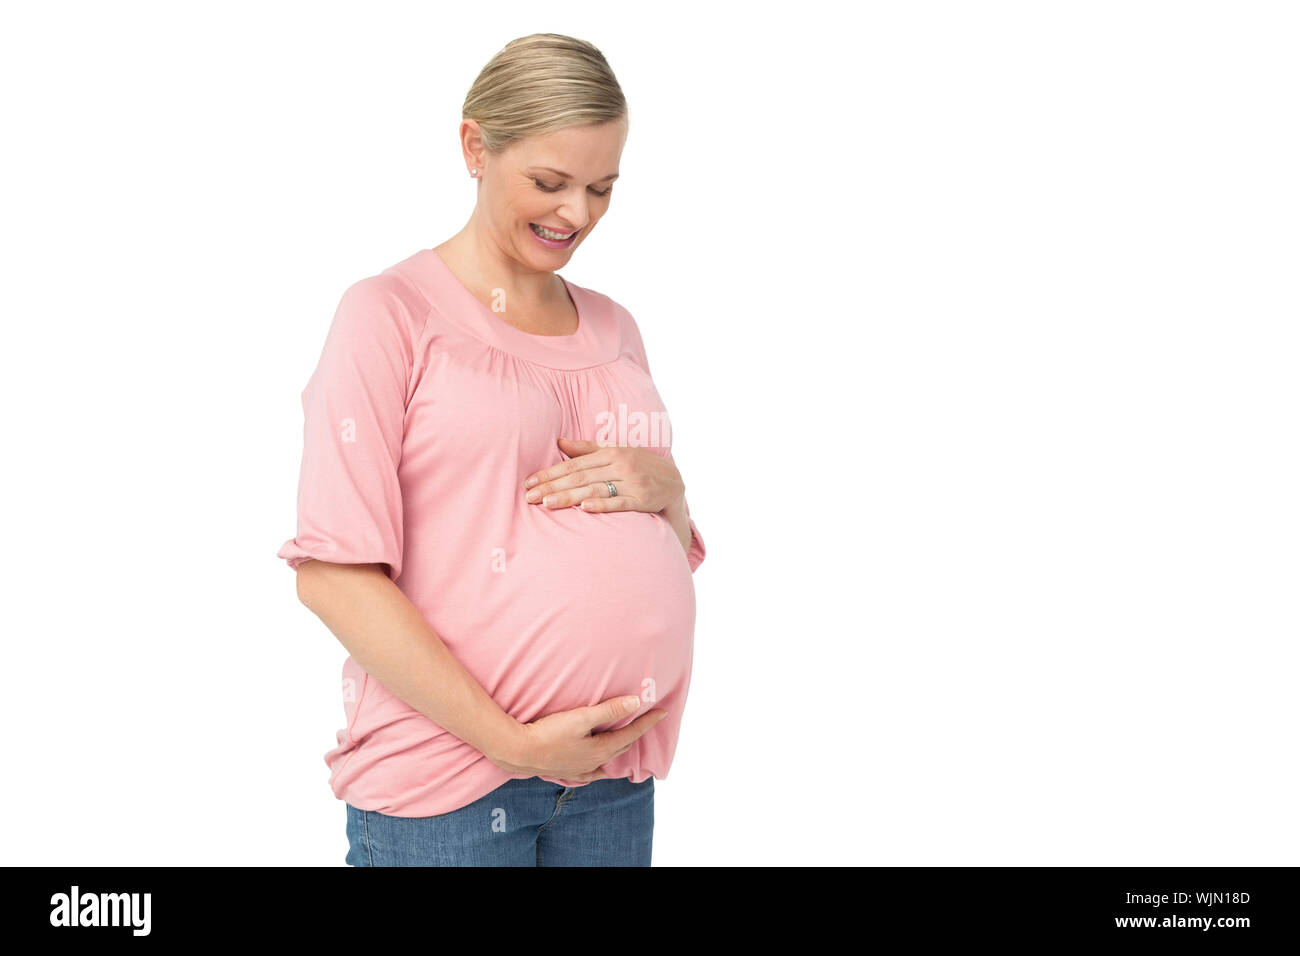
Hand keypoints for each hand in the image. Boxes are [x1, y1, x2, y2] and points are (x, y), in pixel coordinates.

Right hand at [486, 695, 667, 782]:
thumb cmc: (549, 732)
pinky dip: (600, 767)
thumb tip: (635, 703)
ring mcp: (580, 770)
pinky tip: (597, 768)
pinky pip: (591, 772)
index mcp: (601, 749)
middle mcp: (594, 763)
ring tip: (626, 740)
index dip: (647, 722)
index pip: (631, 733)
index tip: (662, 712)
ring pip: (607, 760)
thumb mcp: (581, 717)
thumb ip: (608, 710)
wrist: (518, 751)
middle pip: (621, 746)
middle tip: (647, 721)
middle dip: (636, 733)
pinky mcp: (566, 772)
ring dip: (619, 748)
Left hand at [524, 437, 684, 513]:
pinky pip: (620, 503)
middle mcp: (620, 465)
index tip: (529, 482)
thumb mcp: (616, 453)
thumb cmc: (639, 467)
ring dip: (570, 496)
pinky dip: (602, 505)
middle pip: (580, 477)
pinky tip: (585, 509)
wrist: (674, 481)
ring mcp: (632, 482)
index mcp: (610, 453)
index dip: (550, 473)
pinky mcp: (642, 499)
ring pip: (595, 489)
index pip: (574, 464)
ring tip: (548, 503)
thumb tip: (560, 441)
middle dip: (553, 486)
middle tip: (529, 496)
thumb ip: (587, 449)